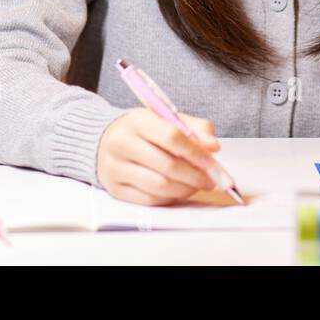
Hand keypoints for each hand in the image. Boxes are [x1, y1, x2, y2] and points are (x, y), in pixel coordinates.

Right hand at [95, 108, 221, 205]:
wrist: (105, 141)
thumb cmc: (143, 131)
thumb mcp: (168, 119)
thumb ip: (195, 128)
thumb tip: (213, 147)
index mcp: (137, 120)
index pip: (172, 137)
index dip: (196, 153)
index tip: (213, 163)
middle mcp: (122, 143)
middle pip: (167, 165)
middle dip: (195, 176)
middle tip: (211, 180)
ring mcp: (115, 167)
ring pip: (159, 186)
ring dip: (185, 189)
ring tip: (196, 185)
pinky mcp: (114, 188)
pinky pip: (149, 200)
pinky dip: (169, 198)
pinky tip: (178, 191)